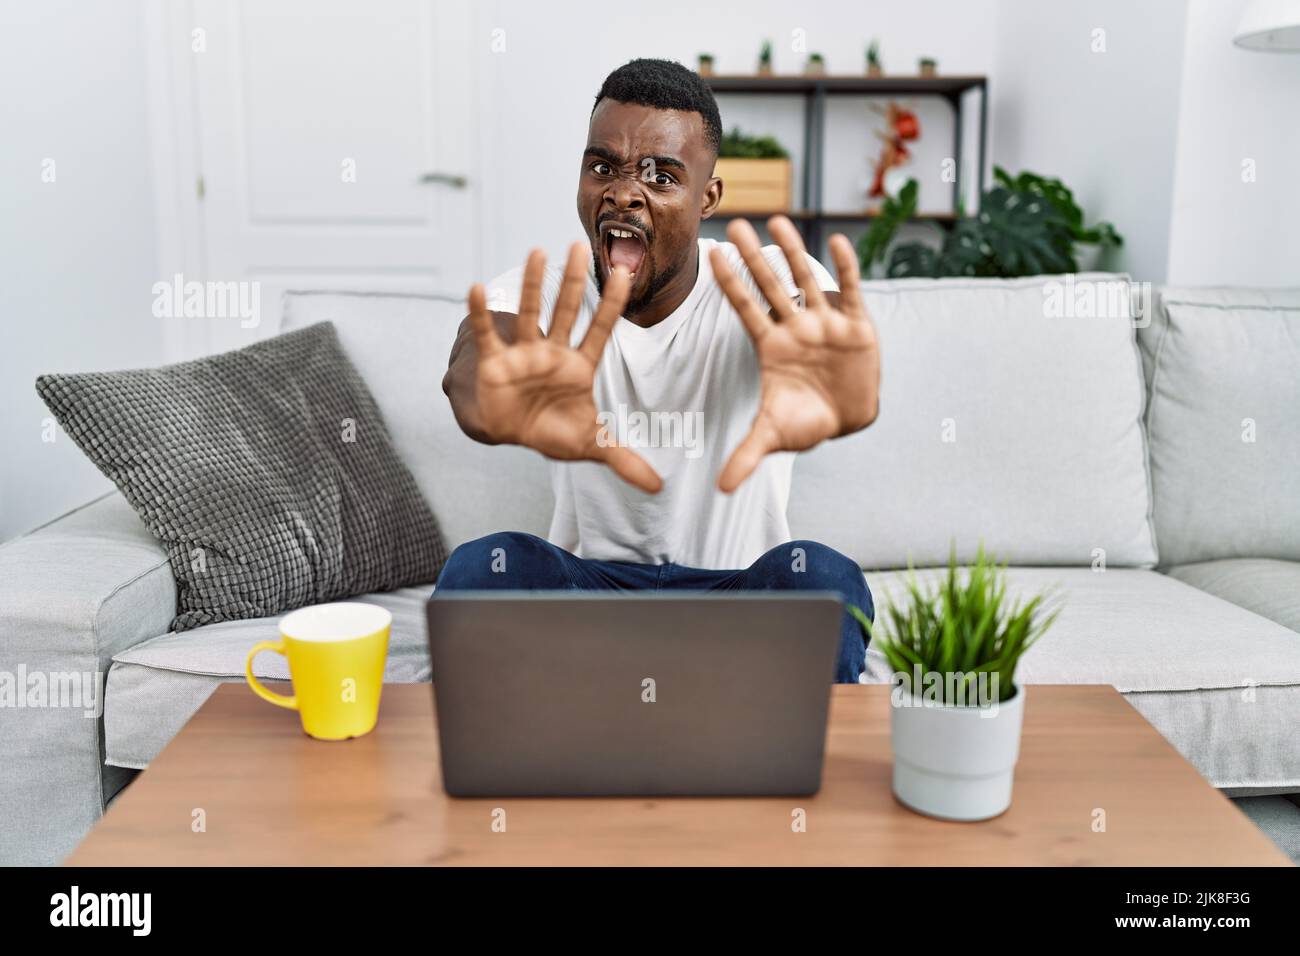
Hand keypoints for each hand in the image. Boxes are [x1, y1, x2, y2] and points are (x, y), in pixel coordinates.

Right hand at [467, 243, 662, 492]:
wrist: (512, 432)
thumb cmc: (552, 430)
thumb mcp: (590, 445)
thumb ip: (623, 460)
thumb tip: (658, 488)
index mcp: (579, 366)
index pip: (600, 329)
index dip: (611, 305)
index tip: (625, 274)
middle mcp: (552, 352)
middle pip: (567, 311)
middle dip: (574, 281)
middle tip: (581, 245)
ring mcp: (523, 353)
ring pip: (530, 314)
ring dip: (534, 286)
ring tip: (538, 251)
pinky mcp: (495, 362)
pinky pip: (488, 334)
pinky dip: (481, 314)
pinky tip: (477, 289)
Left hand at [710, 215, 879, 492]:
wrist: (847, 419)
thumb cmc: (807, 422)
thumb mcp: (775, 436)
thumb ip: (747, 455)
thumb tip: (722, 489)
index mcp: (772, 346)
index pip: (745, 308)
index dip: (731, 283)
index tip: (712, 255)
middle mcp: (795, 327)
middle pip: (769, 285)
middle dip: (753, 257)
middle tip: (734, 223)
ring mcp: (824, 323)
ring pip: (805, 280)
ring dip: (792, 252)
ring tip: (778, 220)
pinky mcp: (855, 325)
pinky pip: (850, 291)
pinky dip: (845, 269)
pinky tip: (837, 242)